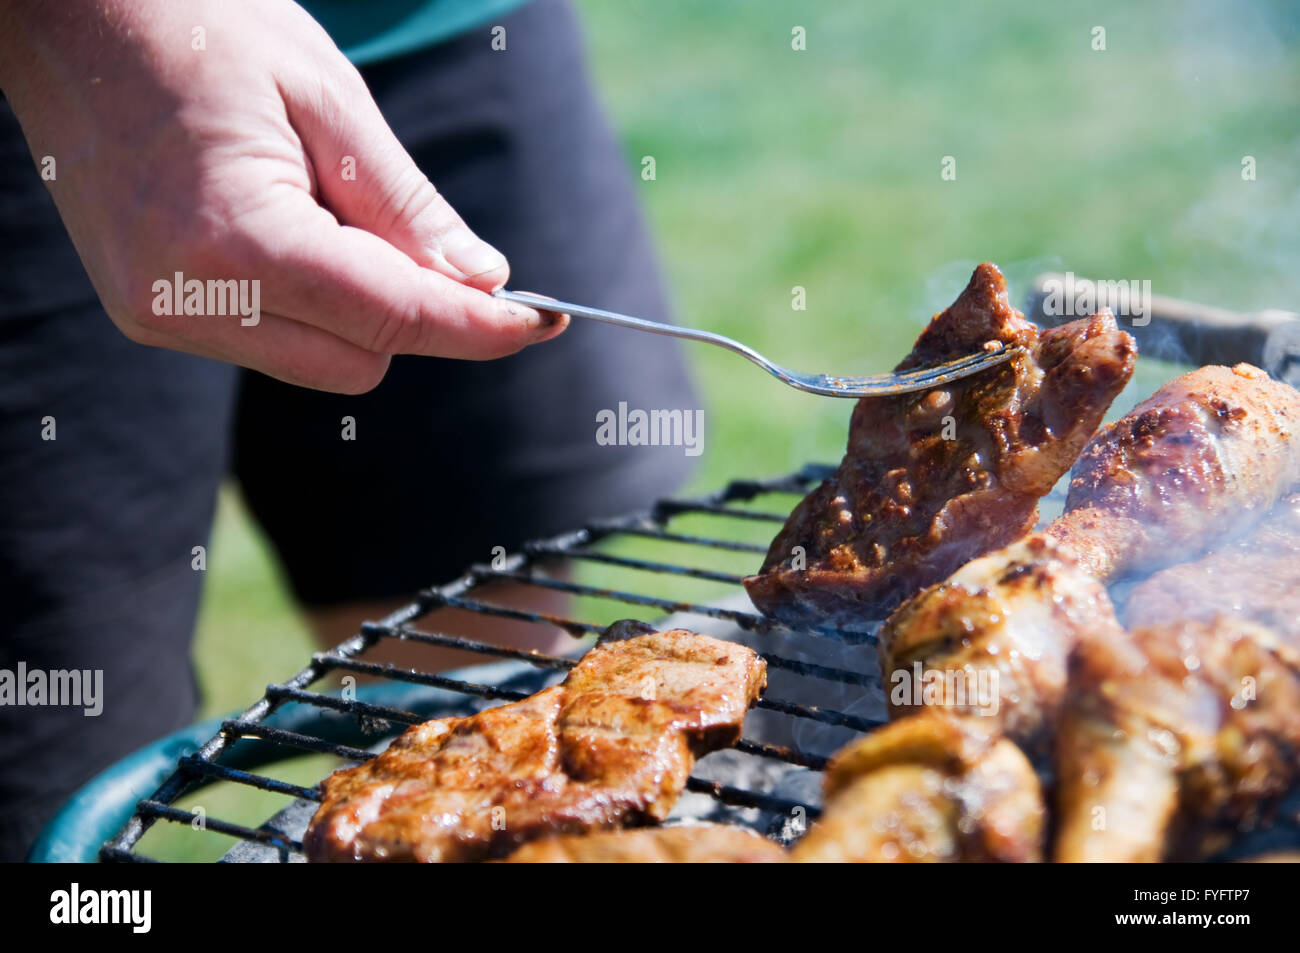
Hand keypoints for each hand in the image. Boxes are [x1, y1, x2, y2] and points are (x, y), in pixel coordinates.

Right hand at [0, 0, 566, 392]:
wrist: (66, 10)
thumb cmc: (201, 24)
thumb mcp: (327, 97)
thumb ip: (407, 205)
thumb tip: (482, 280)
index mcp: (239, 241)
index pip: (394, 318)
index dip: (479, 327)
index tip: (543, 322)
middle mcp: (189, 300)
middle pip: (364, 360)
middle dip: (414, 314)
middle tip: (423, 239)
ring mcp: (159, 315)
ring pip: (320, 361)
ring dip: (358, 310)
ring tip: (320, 207)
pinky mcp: (147, 315)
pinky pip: (269, 340)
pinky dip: (307, 304)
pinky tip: (281, 228)